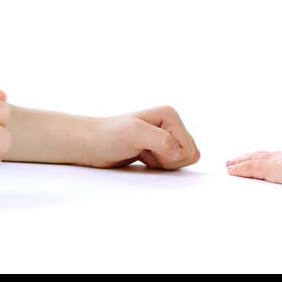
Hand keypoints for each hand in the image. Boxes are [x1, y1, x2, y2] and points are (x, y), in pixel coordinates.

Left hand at [82, 105, 199, 169]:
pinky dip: (158, 166)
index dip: (169, 156)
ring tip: (143, 153)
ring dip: (162, 164)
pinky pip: (172, 165)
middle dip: (168, 161)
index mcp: (170, 115)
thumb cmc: (108, 137)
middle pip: (189, 155)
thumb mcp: (133, 134)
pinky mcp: (160, 148)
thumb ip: (160, 141)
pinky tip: (143, 157)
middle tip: (145, 152)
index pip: (189, 149)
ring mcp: (166, 135)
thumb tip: (179, 152)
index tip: (147, 148)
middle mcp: (171, 123)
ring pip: (182, 161)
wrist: (92, 144)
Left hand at [225, 142, 281, 187]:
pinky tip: (229, 170)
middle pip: (258, 156)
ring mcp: (275, 162)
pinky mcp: (270, 168)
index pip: (273, 157)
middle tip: (233, 160)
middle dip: (245, 158)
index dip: (263, 157)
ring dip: (237, 163)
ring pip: (250, 161)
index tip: (255, 156)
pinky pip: (249, 169)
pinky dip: (238, 169)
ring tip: (228, 164)